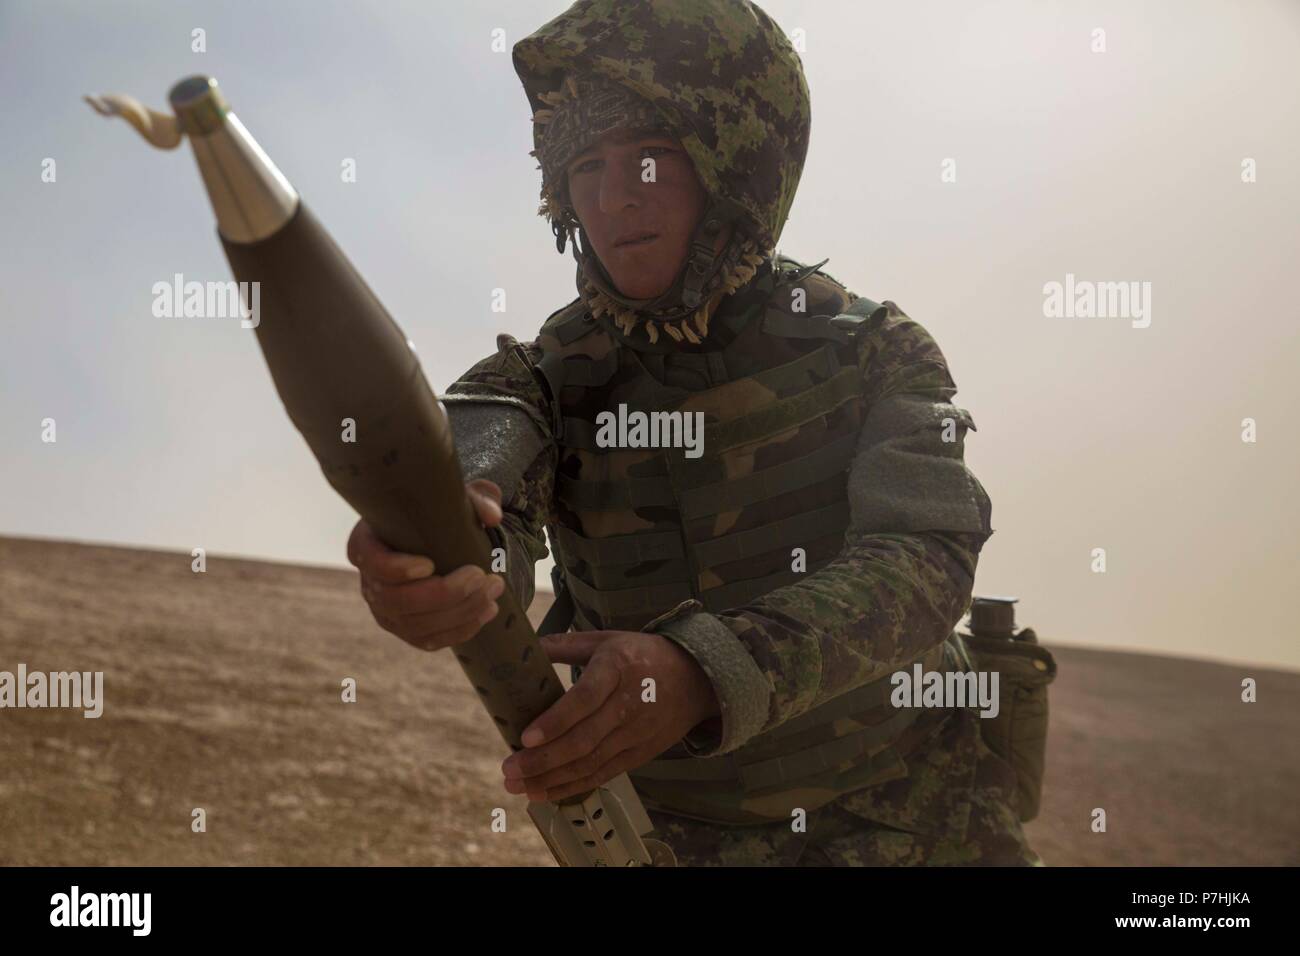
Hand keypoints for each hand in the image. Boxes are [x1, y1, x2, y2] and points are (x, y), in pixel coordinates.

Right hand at [346, 479, 506, 650]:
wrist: (438, 542)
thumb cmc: (438, 516)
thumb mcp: (455, 499)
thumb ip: (476, 499)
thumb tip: (492, 516)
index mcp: (367, 545)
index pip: (371, 563)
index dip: (396, 569)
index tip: (429, 564)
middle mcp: (370, 583)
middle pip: (396, 601)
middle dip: (443, 593)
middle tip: (481, 576)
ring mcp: (385, 612)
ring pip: (415, 625)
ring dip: (459, 612)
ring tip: (492, 593)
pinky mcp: (406, 631)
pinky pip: (428, 641)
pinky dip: (460, 630)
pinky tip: (486, 612)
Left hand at [500, 629, 720, 801]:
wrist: (696, 679)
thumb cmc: (642, 655)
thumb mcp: (606, 640)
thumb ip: (564, 645)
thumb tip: (523, 648)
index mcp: (617, 668)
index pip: (585, 698)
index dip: (556, 720)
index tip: (526, 737)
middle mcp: (628, 704)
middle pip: (584, 739)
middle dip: (543, 760)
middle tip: (508, 770)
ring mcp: (635, 734)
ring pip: (590, 763)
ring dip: (551, 779)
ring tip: (517, 786)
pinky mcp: (639, 754)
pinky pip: (602, 775)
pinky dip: (572, 787)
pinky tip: (544, 793)